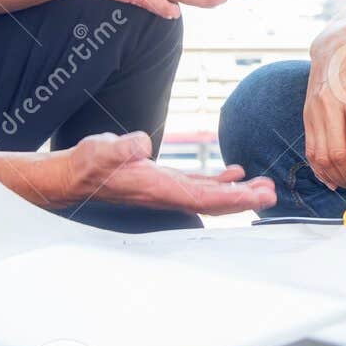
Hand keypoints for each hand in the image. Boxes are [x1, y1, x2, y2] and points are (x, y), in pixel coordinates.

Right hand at [60, 132, 276, 215]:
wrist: (73, 174)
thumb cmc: (87, 164)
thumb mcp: (102, 150)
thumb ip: (122, 147)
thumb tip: (142, 143)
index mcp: (157, 187)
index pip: (201, 197)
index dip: (231, 198)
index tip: (255, 196)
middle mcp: (167, 192)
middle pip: (213, 201)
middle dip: (243, 199)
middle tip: (271, 193)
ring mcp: (167, 188)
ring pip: (209, 194)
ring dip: (237, 192)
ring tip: (263, 187)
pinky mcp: (164, 181)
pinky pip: (199, 185)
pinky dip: (220, 182)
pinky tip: (236, 174)